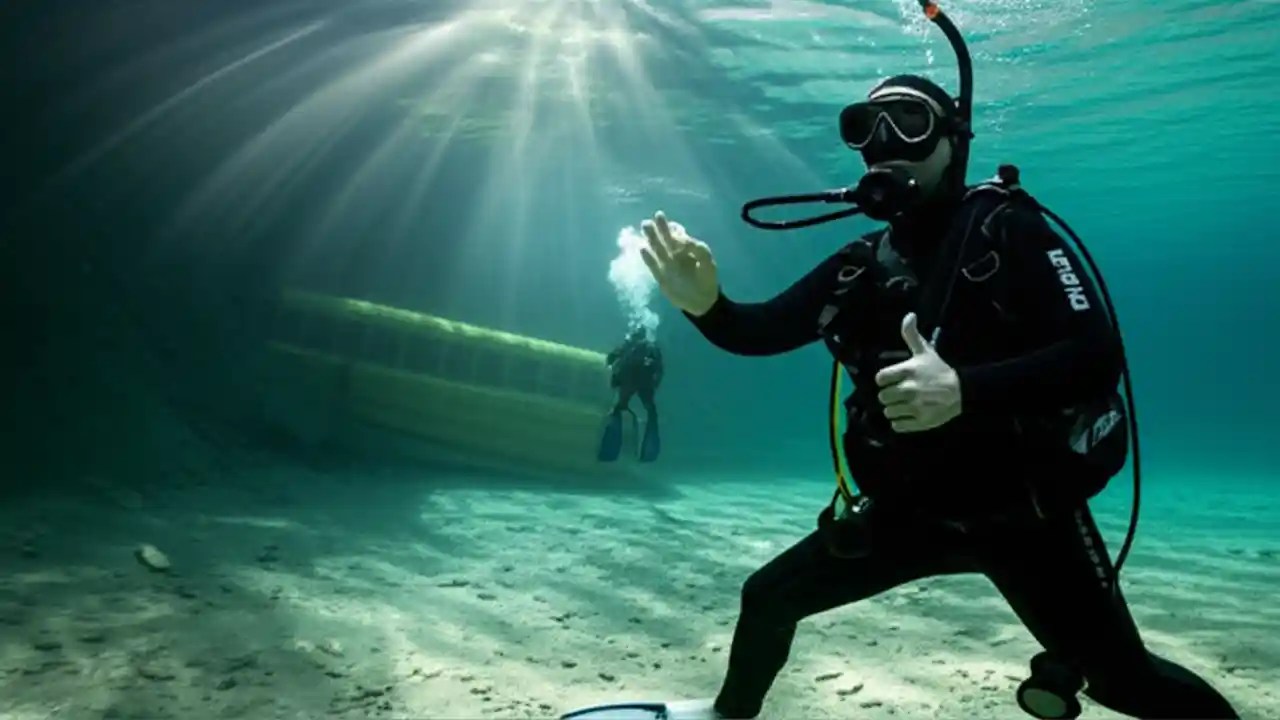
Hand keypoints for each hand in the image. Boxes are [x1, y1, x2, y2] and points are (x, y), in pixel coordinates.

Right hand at [640, 211, 719, 316]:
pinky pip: (652, 265)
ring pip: (657, 248)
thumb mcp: (708, 264)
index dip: (674, 228)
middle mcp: (674, 254)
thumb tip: (685, 241)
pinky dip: (648, 258)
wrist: (701, 301)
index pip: (678, 234)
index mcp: (686, 249)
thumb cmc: (706, 280)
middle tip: (655, 217)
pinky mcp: (660, 276)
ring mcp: (666, 265)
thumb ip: (700, 250)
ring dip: (651, 238)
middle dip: (660, 227)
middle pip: (665, 238)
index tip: (672, 226)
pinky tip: (643, 249)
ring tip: (645, 226)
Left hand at [874, 313, 961, 432]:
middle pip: (882, 397)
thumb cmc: (939, 370)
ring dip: (893, 409)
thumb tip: (909, 315)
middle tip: (898, 394)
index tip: (891, 380)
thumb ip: (912, 335)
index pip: (880, 378)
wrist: (961, 392)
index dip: (884, 380)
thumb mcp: (925, 351)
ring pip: (888, 412)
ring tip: (903, 405)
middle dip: (889, 395)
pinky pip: (897, 426)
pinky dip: (900, 422)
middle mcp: (909, 389)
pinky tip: (908, 415)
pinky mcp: (920, 422)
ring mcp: (915, 406)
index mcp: (908, 371)